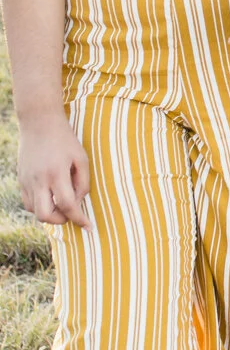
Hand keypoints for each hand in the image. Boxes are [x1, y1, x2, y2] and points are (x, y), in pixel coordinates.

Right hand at [17, 107, 91, 228]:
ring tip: (61, 203)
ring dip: (49, 213)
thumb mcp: (81, 158)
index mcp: (57, 173)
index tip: (88, 226)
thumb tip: (79, 202)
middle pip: (45, 215)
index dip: (79, 219)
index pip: (67, 205)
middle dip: (60, 221)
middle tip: (71, 213)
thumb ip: (83, 182)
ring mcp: (27, 180)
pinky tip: (50, 197)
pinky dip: (39, 205)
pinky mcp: (21, 179)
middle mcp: (39, 180)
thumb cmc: (65, 139)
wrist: (39, 122)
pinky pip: (28, 202)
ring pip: (34, 211)